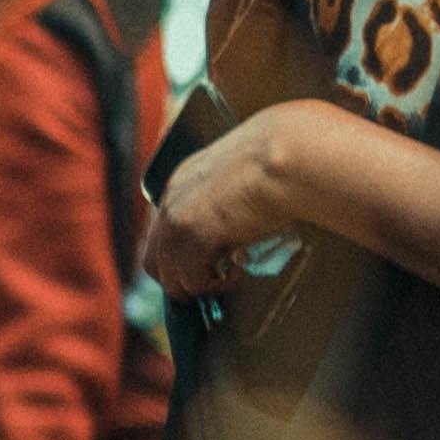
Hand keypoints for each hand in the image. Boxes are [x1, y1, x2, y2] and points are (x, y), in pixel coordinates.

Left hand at [134, 100, 335, 317]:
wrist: (285, 154)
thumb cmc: (279, 158)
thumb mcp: (238, 172)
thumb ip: (227, 195)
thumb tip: (235, 223)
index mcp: (181, 183)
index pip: (161, 233)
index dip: (179, 256)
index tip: (203, 265)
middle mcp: (172, 203)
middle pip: (154, 262)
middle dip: (181, 279)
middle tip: (212, 280)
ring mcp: (179, 223)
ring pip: (171, 278)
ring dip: (200, 285)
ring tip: (229, 277)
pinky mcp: (195, 239)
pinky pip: (194, 282)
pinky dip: (216, 286)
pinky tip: (238, 272)